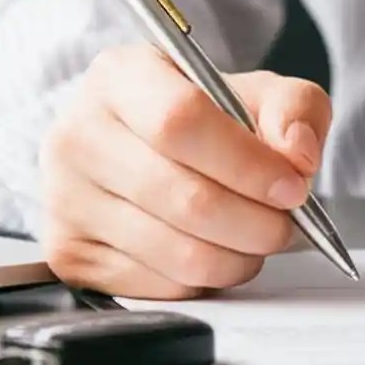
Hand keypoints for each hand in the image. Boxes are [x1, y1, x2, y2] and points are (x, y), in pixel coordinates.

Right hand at [39, 44, 330, 298]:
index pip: (180, 122)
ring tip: (255, 236)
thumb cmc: (202, 118)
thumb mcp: (259, 92)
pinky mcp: (70, 253)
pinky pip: (161, 287)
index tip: (292, 187)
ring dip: (239, 257)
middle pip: (184, 198)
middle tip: (285, 222)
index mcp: (120, 77)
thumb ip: (295, 109)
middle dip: (257, 222)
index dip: (247, 164)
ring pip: (177, 254)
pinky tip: (213, 250)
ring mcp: (65, 198)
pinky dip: (205, 279)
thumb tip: (298, 154)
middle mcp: (79, 134)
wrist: (141, 145)